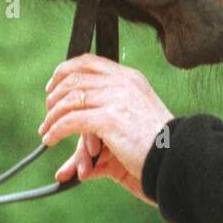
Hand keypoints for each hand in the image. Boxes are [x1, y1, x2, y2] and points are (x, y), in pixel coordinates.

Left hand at [40, 53, 172, 202]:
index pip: (90, 62)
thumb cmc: (157, 148)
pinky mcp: (110, 118)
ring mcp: (117, 98)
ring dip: (53, 115)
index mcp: (131, 79)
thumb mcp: (133, 126)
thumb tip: (81, 142)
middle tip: (48, 112)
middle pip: (76, 77)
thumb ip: (107, 125)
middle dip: (55, 94)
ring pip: (71, 98)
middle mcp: (123, 83)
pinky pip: (72, 120)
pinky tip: (51, 139)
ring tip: (46, 131)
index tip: (53, 86)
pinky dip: (57, 129)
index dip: (66, 70)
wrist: (177, 159)